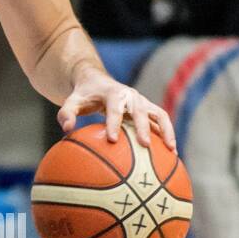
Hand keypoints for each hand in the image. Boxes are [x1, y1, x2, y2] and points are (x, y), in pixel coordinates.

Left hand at [57, 68, 176, 149]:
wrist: (98, 82)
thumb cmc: (84, 95)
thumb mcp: (71, 102)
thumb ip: (66, 114)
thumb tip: (66, 129)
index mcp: (113, 92)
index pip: (114, 108)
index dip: (114, 123)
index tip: (113, 140)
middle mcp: (131, 96)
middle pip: (141, 110)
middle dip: (144, 127)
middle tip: (145, 146)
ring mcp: (143, 102)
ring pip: (159, 115)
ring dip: (166, 131)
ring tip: (171, 151)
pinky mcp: (149, 110)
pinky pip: (161, 122)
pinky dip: (168, 135)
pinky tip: (171, 155)